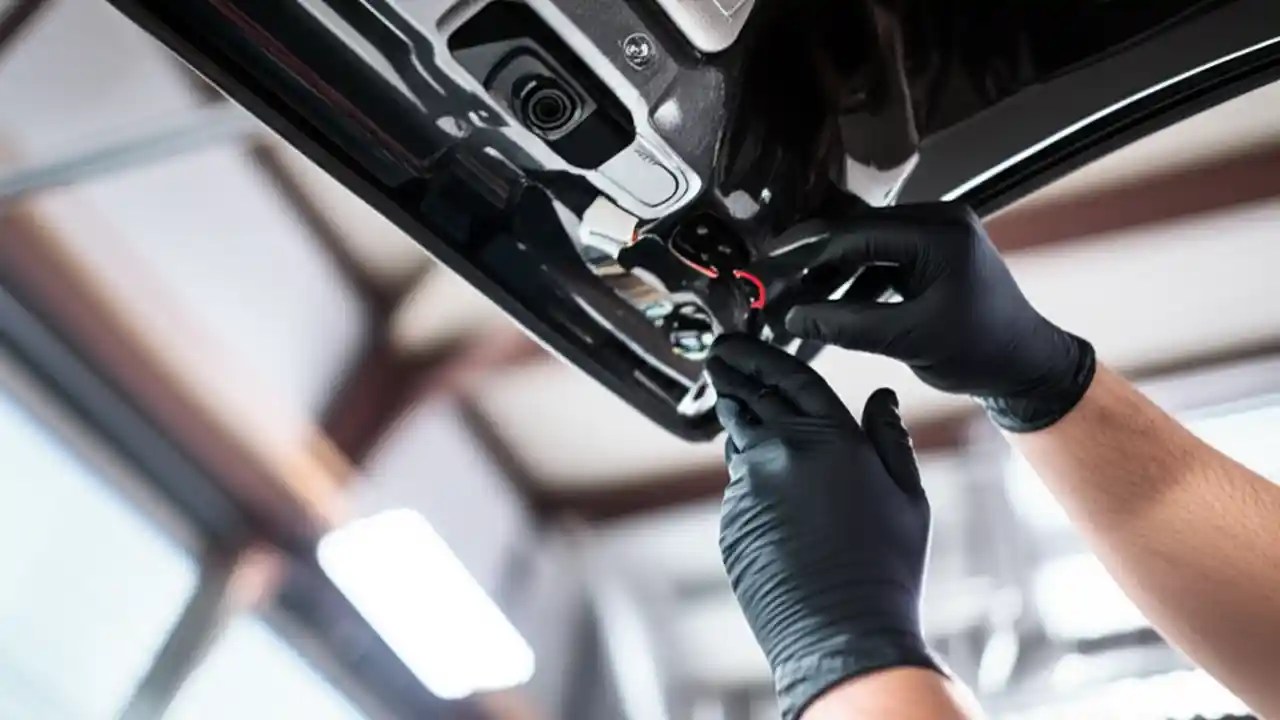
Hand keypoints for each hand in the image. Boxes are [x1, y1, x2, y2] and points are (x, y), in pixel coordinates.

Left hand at [706, 335, 939, 719]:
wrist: (844, 630)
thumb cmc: (886, 567)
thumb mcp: (906, 496)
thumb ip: (888, 438)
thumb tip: (881, 397)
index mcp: (830, 435)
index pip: (786, 376)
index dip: (756, 355)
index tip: (735, 343)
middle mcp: (782, 451)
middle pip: (748, 399)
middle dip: (731, 376)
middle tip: (718, 361)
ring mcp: (750, 486)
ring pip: (740, 442)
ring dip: (739, 424)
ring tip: (737, 411)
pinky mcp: (732, 519)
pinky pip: (738, 487)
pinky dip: (749, 479)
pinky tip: (767, 492)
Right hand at [783, 202, 1094, 431]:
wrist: (1025, 367)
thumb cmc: (984, 352)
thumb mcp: (908, 339)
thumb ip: (847, 325)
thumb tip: (794, 318)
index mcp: (940, 233)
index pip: (856, 234)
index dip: (807, 252)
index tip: (772, 267)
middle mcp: (940, 221)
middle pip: (856, 232)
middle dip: (812, 260)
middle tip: (773, 278)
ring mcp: (937, 234)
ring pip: (865, 245)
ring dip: (830, 273)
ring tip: (796, 300)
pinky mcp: (932, 253)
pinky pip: (881, 258)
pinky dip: (854, 281)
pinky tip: (828, 305)